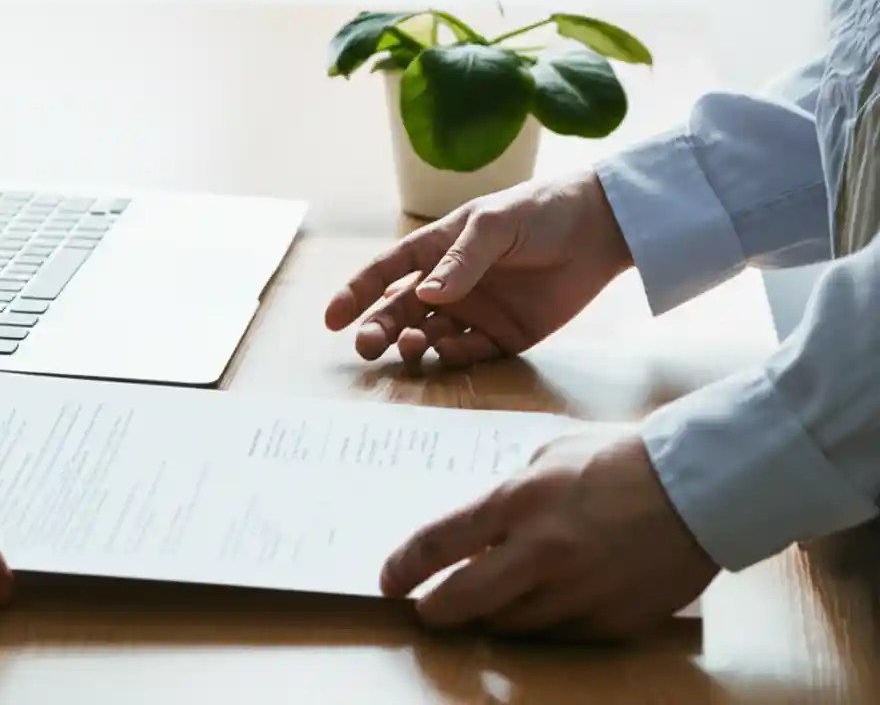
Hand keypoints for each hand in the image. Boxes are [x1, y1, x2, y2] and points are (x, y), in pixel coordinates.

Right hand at [325, 170, 631, 366]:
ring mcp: (476, 311)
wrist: (602, 229)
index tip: (332, 320)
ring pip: (429, 336)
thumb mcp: (495, 224)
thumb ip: (460, 261)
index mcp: (438, 249)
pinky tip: (448, 350)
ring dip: (413, 345)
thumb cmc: (542, 212)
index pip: (386, 272)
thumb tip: (425, 297)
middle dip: (378, 329)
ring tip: (411, 347)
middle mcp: (450, 283)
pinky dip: (454, 355)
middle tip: (368, 346)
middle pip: (400, 312)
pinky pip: (470, 353)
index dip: (356, 294)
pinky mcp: (506, 335)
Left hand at [380, 433, 717, 639]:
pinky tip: (541, 603)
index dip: (404, 567)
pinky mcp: (608, 621)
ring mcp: (576, 592)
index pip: (438, 544)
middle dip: (433, 610)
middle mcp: (540, 552)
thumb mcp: (548, 453)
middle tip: (425, 609)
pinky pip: (555, 635)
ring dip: (488, 615)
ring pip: (507, 625)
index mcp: (519, 501)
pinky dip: (539, 622)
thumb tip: (477, 529)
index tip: (389, 581)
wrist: (700, 487)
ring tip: (487, 601)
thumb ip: (508, 494)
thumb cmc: (621, 458)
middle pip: (461, 602)